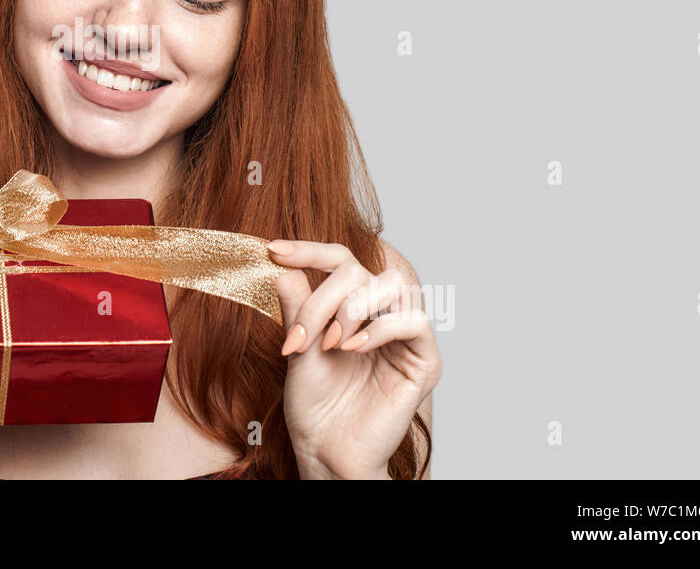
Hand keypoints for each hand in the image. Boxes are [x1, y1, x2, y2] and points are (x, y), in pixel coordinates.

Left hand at [270, 239, 440, 479]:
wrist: (325, 449)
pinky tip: (352, 348)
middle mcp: (383, 315)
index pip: (342, 261)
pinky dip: (379, 329)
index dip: (310, 250)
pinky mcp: (425, 363)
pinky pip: (414, 323)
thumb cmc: (313, 403)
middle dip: (326, 298)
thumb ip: (298, 307)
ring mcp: (406, 338)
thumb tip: (285, 268)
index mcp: (355, 307)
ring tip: (331, 343)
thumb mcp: (298, 347)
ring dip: (353, 308)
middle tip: (304, 335)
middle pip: (362, 270)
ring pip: (394, 285)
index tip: (275, 251)